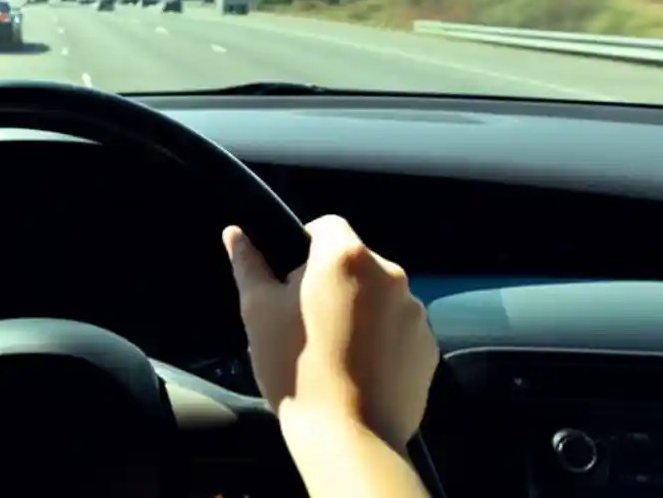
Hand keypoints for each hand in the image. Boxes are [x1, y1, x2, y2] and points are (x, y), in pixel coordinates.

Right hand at [223, 215, 437, 451]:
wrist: (348, 435)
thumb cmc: (296, 369)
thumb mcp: (258, 312)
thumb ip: (248, 265)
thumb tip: (235, 234)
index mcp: (345, 257)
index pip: (325, 226)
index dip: (304, 247)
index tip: (291, 281)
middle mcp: (389, 275)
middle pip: (354, 263)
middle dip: (332, 283)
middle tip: (306, 322)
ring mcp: (414, 311)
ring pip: (378, 297)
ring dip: (359, 311)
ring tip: (334, 351)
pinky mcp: (428, 346)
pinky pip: (398, 330)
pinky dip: (381, 340)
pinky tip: (358, 369)